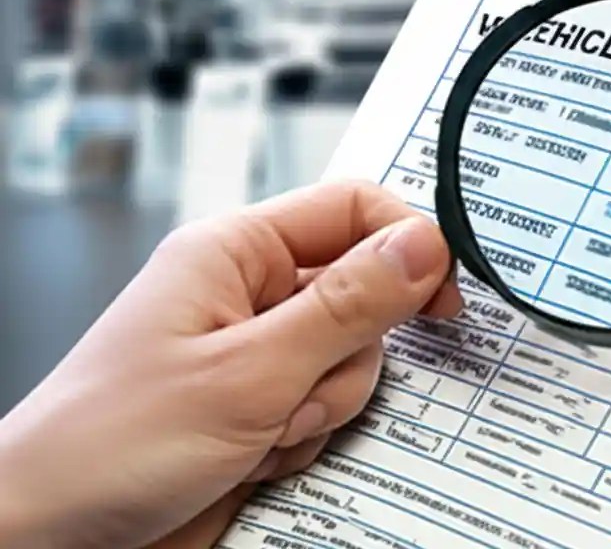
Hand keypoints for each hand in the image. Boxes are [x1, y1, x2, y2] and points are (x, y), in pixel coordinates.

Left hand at [0, 181, 460, 548]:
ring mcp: (256, 353)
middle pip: (363, 296)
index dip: (408, 244)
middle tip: (296, 389)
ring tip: (258, 432)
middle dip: (346, 358)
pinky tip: (251, 456)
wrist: (53, 535)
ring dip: (322, 408)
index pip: (351, 209)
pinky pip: (328, 409)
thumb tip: (423, 246)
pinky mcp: (260, 405)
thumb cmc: (108, 444)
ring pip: (352, 362)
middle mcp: (248, 294)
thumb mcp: (249, 372)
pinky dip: (305, 439)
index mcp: (235, 252)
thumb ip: (347, 306)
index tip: (442, 297)